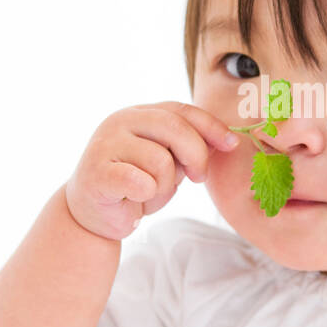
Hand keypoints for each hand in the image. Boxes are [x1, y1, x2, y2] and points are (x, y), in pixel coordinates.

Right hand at [64, 101, 238, 240]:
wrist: (94, 215)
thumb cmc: (136, 186)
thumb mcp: (167, 161)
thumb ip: (187, 146)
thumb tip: (228, 140)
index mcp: (140, 113)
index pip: (182, 110)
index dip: (211, 126)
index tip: (231, 144)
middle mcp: (120, 121)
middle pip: (175, 128)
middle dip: (196, 155)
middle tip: (197, 177)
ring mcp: (105, 144)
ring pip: (160, 160)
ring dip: (165, 184)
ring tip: (150, 192)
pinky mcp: (96, 172)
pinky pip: (138, 181)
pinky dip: (145, 194)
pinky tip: (134, 197)